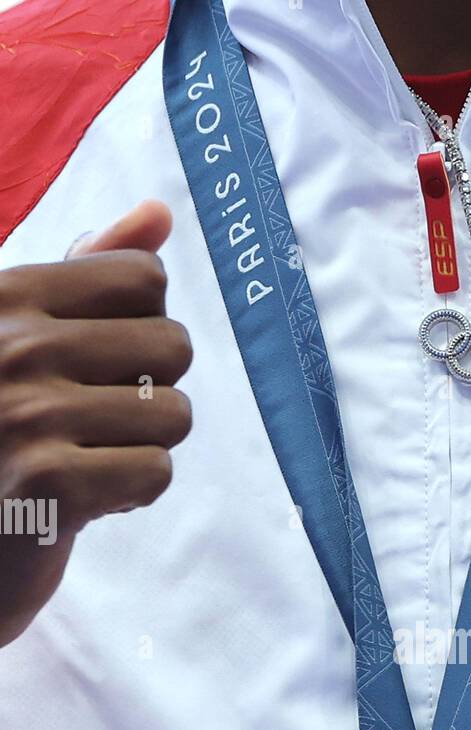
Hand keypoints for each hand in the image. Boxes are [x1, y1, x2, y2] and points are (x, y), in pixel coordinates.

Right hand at [0, 201, 191, 647]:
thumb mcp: (22, 334)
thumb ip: (89, 270)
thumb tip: (159, 212)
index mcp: (5, 296)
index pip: (144, 278)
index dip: (141, 327)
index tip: (96, 363)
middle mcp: (11, 347)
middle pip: (173, 344)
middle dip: (151, 390)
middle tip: (94, 420)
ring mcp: (27, 417)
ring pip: (173, 414)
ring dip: (142, 446)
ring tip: (87, 458)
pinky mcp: (48, 487)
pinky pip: (156, 472)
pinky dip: (132, 492)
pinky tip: (86, 496)